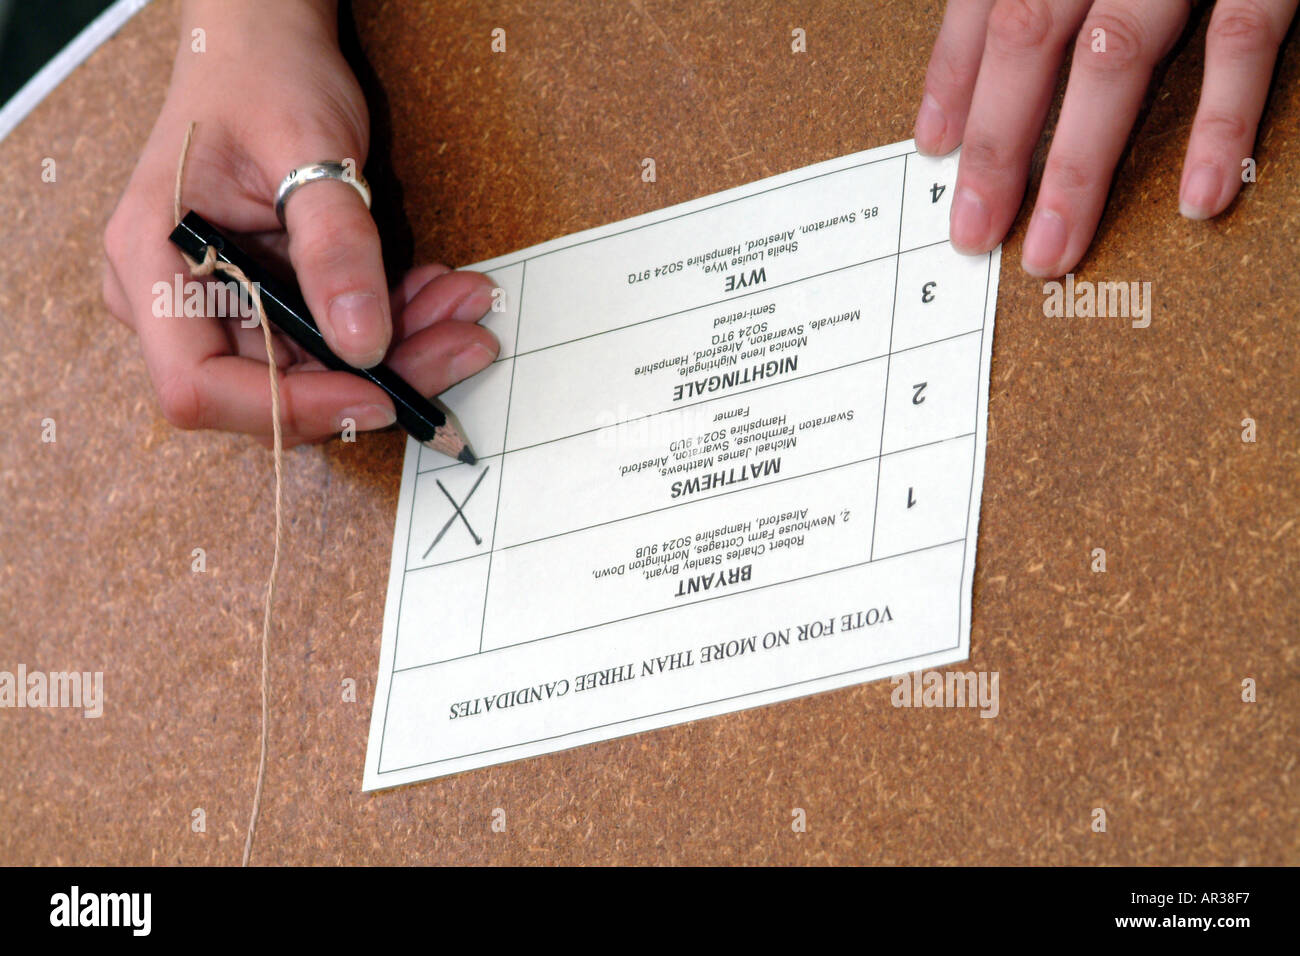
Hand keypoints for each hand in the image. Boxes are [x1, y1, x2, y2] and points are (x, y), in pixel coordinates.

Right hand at [103, 0, 498, 445]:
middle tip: (460, 342)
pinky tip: (438, 295)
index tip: (378, 394)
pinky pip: (331, 340)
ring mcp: (219, 308)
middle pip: (272, 389)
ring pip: (315, 372)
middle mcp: (174, 301)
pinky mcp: (264, 304)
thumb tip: (364, 344)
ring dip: (401, 350)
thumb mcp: (307, 149)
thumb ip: (334, 246)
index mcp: (150, 265)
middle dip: (374, 376)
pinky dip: (392, 323)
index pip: (200, 387)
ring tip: (462, 308)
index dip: (291, 408)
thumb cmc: (263, 77)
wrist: (264, 45)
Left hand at [914, 0, 1297, 276]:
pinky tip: (1195, 195)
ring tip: (1052, 248)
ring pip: (1116, 53)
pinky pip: (1244, 36)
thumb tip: (998, 40)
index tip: (932, 145)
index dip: (952, 74)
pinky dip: (1217, 119)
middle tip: (972, 229)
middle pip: (1031, 33)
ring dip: (1077, 162)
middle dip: (996, 143)